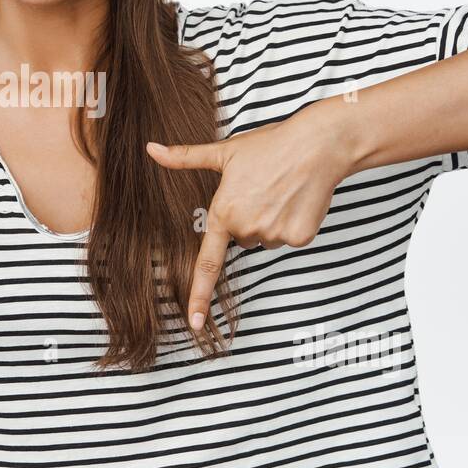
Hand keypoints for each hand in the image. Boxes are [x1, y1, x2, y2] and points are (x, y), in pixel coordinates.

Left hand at [146, 102, 356, 332]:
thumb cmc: (269, 145)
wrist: (317, 145)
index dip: (199, 296)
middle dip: (249, 220)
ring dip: (271, 221)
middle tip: (261, 190)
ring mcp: (274, 235)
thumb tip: (150, 148)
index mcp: (224, 213)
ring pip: (266, 239)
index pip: (207, 264)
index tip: (194, 322)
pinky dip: (293, 224)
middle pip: (243, 239)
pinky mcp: (300, 238)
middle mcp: (247, 229)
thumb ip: (185, 157)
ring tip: (281, 191)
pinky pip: (289, 239)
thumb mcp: (224, 152)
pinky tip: (297, 200)